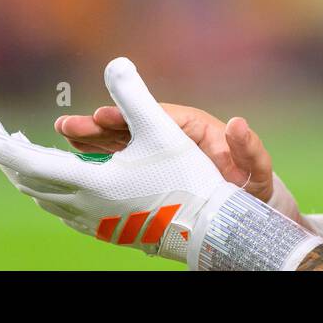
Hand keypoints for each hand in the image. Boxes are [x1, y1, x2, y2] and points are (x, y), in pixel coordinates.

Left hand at [0, 57, 229, 263]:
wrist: (207, 228)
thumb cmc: (186, 179)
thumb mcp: (162, 130)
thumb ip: (135, 95)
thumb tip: (116, 61)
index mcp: (89, 182)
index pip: (29, 164)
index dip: (0, 148)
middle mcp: (82, 206)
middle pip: (28, 181)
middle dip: (7, 156)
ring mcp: (91, 220)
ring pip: (42, 196)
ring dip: (25, 172)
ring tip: (19, 151)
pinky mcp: (102, 228)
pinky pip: (59, 207)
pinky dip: (46, 188)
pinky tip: (55, 180)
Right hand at [54, 103, 274, 202]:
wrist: (246, 209)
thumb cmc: (251, 184)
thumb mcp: (256, 168)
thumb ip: (249, 148)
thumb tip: (237, 123)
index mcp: (195, 129)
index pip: (158, 118)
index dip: (130, 115)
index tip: (104, 113)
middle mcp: (173, 138)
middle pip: (133, 128)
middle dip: (101, 126)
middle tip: (67, 125)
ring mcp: (160, 156)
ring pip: (122, 144)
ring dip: (94, 141)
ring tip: (65, 134)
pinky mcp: (152, 176)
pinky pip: (122, 166)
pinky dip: (100, 164)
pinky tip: (78, 162)